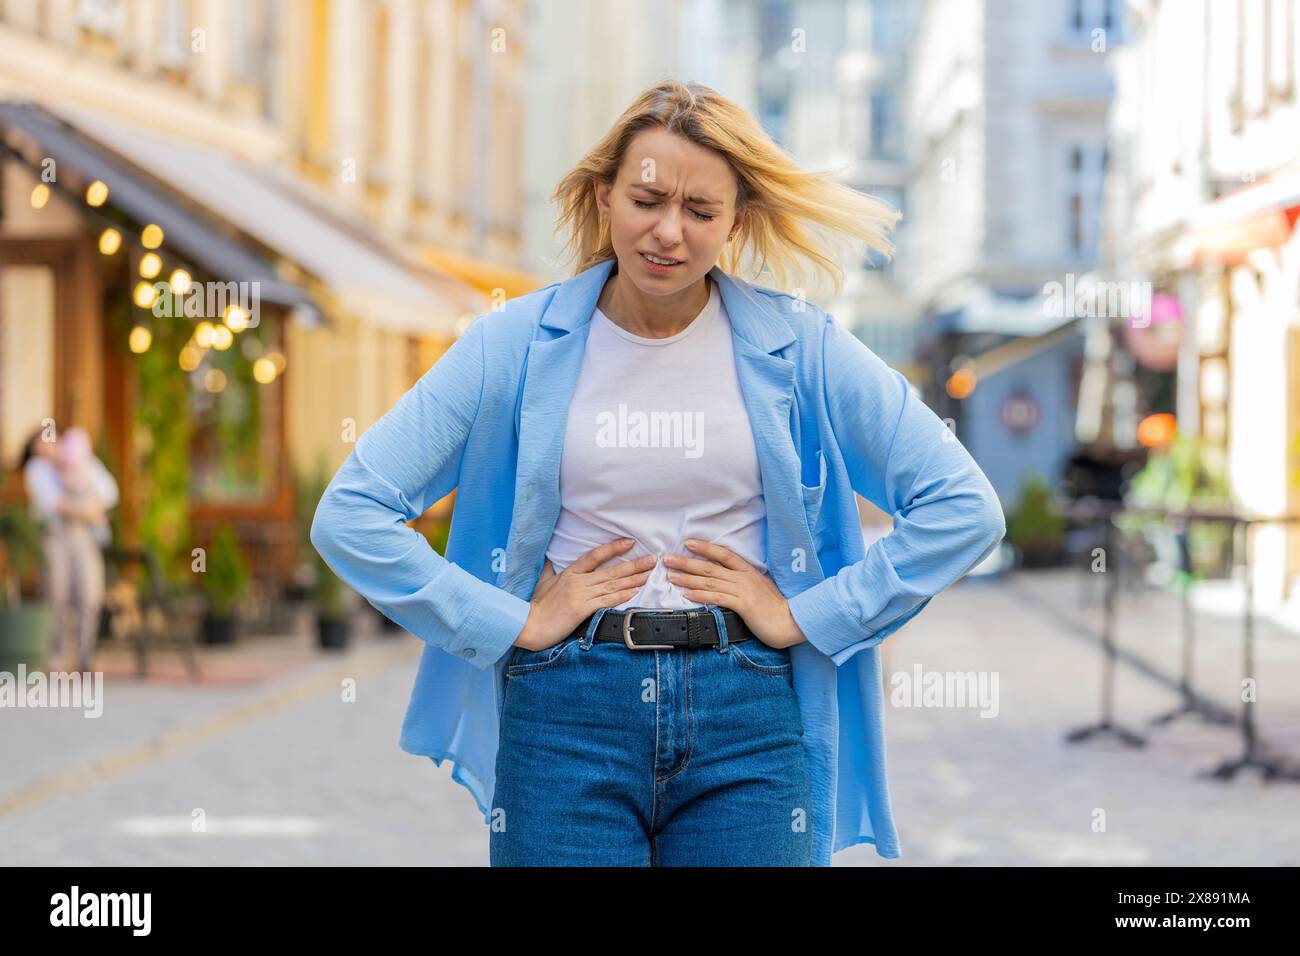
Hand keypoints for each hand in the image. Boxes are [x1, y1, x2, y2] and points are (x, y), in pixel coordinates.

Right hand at [515, 539, 655, 650]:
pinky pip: (606, 601)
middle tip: (652, 559)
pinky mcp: (581, 610)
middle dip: (634, 564)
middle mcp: (578, 582)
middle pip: (611, 570)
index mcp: (570, 573)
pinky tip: (634, 592)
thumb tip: (553, 559)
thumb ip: (552, 570)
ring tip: (649, 574)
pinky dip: (622, 596)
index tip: (630, 543)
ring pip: (612, 585)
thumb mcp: (543, 581)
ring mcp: (580, 595)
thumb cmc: (536, 604)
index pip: (595, 555)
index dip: (613, 548)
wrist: (528, 624)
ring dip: (633, 579)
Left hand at [663, 539, 806, 648]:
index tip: (688, 542)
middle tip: (668, 559)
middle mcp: (743, 578)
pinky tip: (687, 594)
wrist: (790, 621)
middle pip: (710, 567)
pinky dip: (700, 595)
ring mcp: (743, 590)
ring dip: (688, 578)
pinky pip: (717, 597)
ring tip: (672, 576)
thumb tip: (725, 579)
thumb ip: (743, 582)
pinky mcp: (742, 605)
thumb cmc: (774, 607)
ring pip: (710, 581)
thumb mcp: (759, 588)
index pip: (724, 554)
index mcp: (748, 571)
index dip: (705, 548)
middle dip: (687, 562)